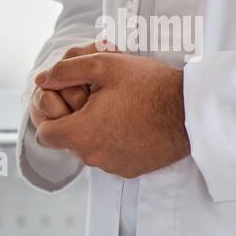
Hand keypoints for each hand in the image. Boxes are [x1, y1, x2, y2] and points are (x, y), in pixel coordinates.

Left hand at [33, 51, 189, 177]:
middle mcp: (92, 157)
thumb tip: (43, 78)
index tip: (67, 102)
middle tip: (96, 100)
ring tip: (117, 109)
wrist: (193, 111)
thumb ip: (67, 70)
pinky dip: (114, 143)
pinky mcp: (131, 170)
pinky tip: (131, 123)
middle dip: (74, 121)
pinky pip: (110, 157)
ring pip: (89, 150)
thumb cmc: (150, 86)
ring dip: (95, 132)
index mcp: (80, 134)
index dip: (50, 116)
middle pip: (67, 141)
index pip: (44, 134)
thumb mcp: (105, 64)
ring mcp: (112, 166)